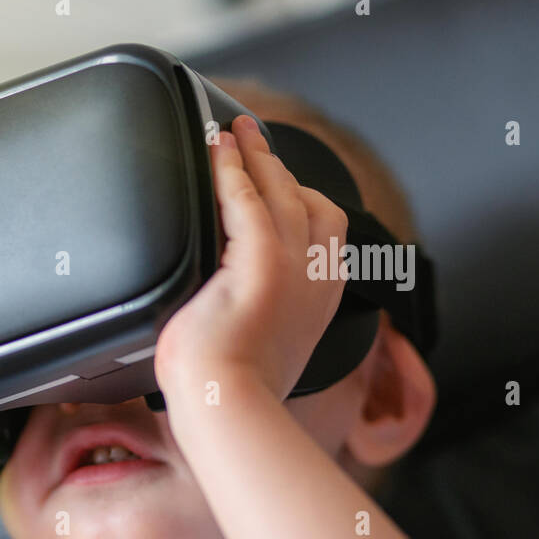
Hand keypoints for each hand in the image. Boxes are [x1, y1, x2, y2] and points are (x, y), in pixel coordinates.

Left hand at [154, 115, 348, 406]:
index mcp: (320, 296)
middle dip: (277, 163)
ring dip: (254, 154)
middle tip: (252, 135)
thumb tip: (221, 309)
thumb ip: (253, 314)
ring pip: (277, 191)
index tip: (277, 173)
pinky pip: (245, 198)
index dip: (300, 192)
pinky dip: (230, 169)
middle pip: (304, 199)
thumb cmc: (232, 393)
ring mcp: (291, 266)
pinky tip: (215, 151)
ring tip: (233, 130)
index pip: (322, 226)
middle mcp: (314, 275)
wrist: (229, 408)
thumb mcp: (257, 346)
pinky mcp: (260, 262)